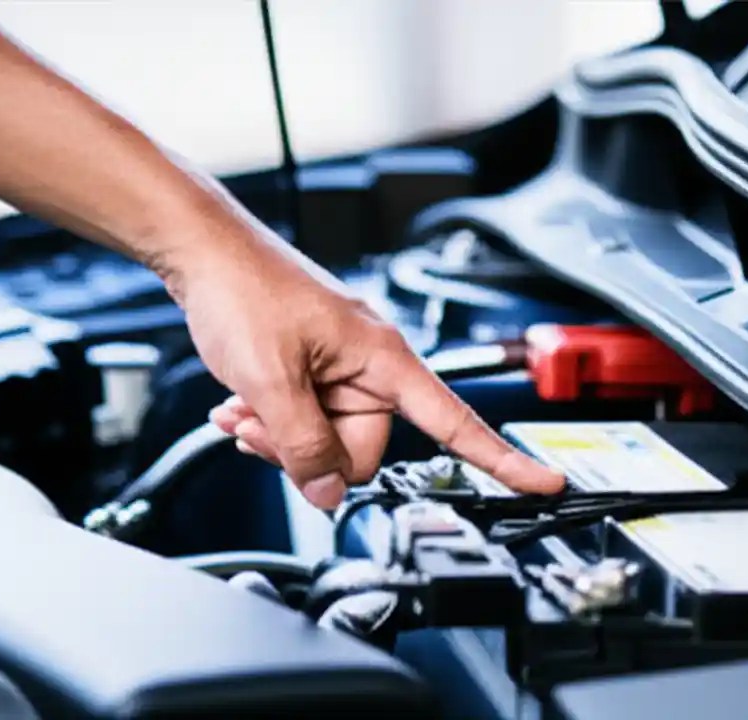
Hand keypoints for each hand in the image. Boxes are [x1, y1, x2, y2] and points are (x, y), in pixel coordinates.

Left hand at [172, 223, 564, 509]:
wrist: (204, 253)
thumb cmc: (243, 289)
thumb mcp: (271, 379)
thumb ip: (303, 445)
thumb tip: (327, 494)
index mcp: (383, 359)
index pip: (455, 421)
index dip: (500, 458)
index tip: (542, 481)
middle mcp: (369, 365)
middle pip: (362, 450)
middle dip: (307, 451)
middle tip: (263, 425)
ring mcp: (339, 369)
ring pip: (325, 441)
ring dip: (279, 437)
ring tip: (243, 408)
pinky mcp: (311, 369)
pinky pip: (304, 420)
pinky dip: (270, 421)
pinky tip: (239, 405)